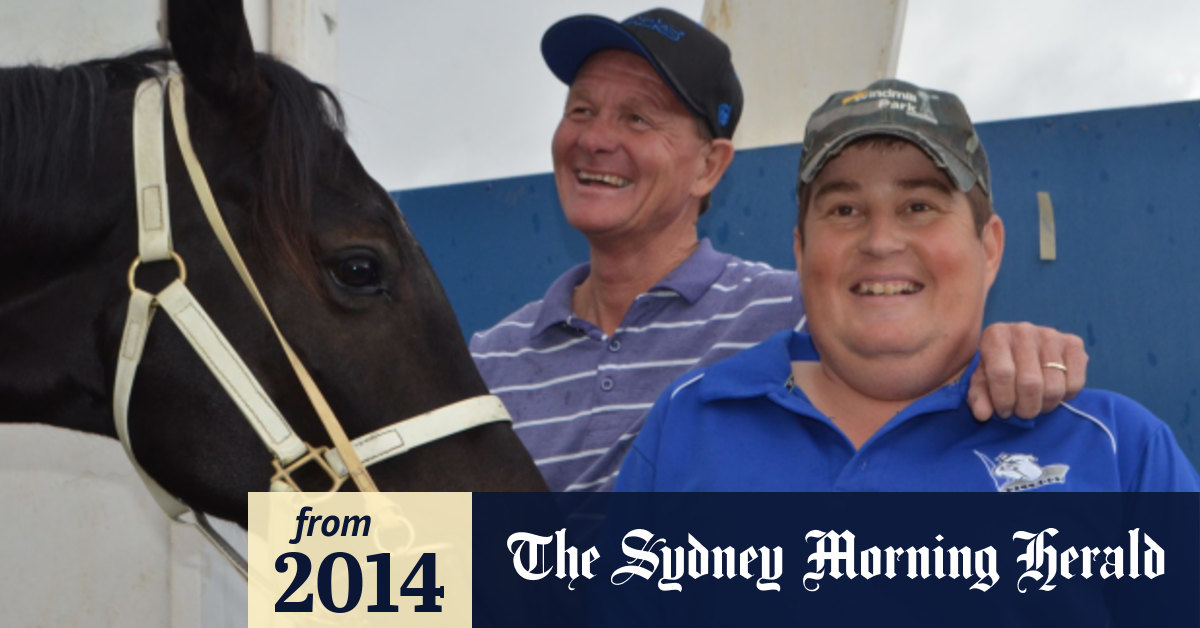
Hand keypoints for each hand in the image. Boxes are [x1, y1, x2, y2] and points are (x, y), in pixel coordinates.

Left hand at [968, 322, 1087, 420]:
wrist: (1021, 350)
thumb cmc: (998, 368)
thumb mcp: (982, 382)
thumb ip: (979, 397)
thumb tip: (982, 414)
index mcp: (996, 336)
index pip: (1002, 373)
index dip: (1003, 400)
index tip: (1004, 412)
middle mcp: (1023, 330)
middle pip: (1030, 382)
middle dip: (1026, 408)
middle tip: (1022, 412)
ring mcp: (1050, 335)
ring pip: (1054, 386)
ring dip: (1044, 405)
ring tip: (1036, 405)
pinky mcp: (1073, 343)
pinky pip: (1076, 382)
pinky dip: (1065, 397)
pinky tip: (1052, 394)